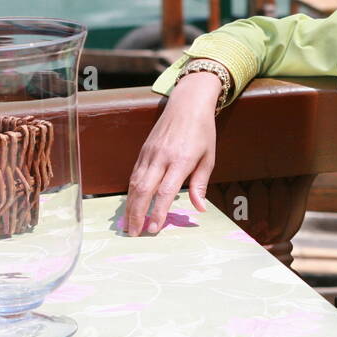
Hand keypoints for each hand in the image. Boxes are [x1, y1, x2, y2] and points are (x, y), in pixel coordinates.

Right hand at [124, 72, 219, 235]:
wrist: (188, 103)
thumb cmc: (203, 131)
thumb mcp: (208, 157)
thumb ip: (200, 184)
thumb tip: (199, 208)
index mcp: (181, 160)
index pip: (165, 192)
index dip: (157, 212)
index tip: (154, 229)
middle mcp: (162, 157)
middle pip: (144, 190)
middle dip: (137, 214)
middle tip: (135, 233)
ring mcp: (150, 153)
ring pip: (135, 183)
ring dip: (130, 205)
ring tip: (129, 224)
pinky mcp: (144, 151)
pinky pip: (134, 174)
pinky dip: (131, 191)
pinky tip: (130, 204)